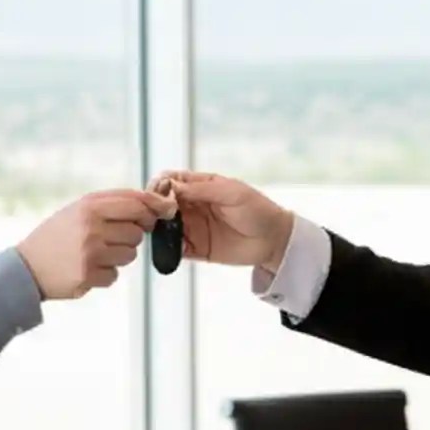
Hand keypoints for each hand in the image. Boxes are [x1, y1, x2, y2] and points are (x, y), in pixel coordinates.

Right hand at [16, 189, 174, 299]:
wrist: (26, 267)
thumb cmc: (58, 235)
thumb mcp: (78, 209)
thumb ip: (112, 203)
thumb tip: (154, 203)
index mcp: (89, 206)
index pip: (136, 202)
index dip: (154, 207)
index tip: (164, 211)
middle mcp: (91, 227)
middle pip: (137, 231)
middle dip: (130, 236)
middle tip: (110, 238)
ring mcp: (90, 253)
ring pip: (130, 255)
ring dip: (118, 256)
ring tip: (94, 253)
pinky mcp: (88, 276)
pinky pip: (115, 275)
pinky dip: (104, 274)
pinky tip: (85, 268)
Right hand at [149, 171, 293, 272]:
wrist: (274, 240)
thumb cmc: (257, 209)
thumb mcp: (232, 193)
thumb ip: (202, 189)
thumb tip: (172, 186)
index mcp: (200, 186)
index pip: (171, 181)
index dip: (160, 184)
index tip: (157, 192)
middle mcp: (192, 206)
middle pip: (163, 204)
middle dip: (155, 208)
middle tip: (154, 214)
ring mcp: (192, 228)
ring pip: (165, 226)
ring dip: (158, 229)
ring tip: (159, 232)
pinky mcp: (196, 249)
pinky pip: (175, 249)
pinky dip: (168, 249)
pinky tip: (169, 249)